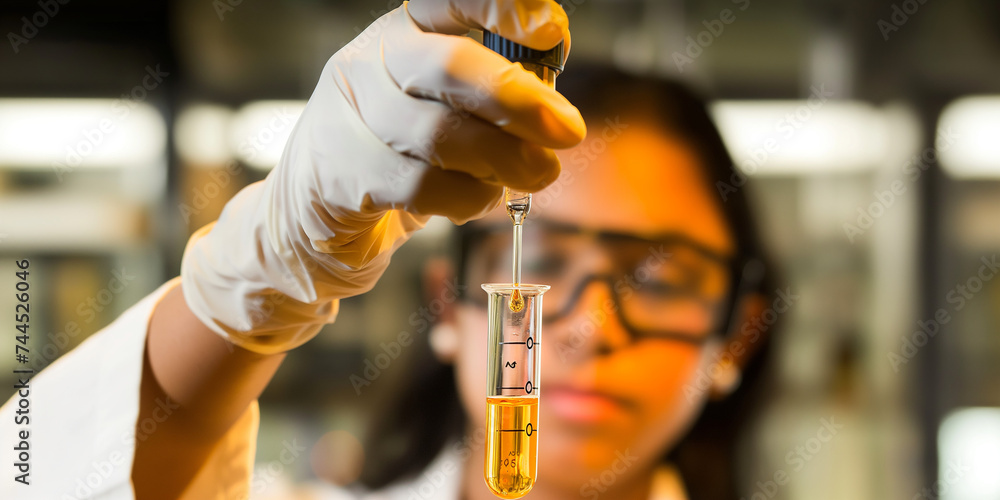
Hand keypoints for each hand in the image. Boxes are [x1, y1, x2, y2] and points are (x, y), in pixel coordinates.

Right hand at [180, 0, 585, 353]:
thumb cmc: (403, 142)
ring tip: (534, 174)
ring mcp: (350, 113)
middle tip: (567, 132)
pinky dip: (466, 197)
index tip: (550, 31)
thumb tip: (555, 107)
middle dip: (519, 101)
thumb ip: (499, 91)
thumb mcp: (450, 101)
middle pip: (449, 66)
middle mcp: (372, 58)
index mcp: (407, 27)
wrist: (321, 198)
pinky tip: (479, 197)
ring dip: (502, 161)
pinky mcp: (343, 170)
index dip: (503, 7)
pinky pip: (420, 186)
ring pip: (438, 135)